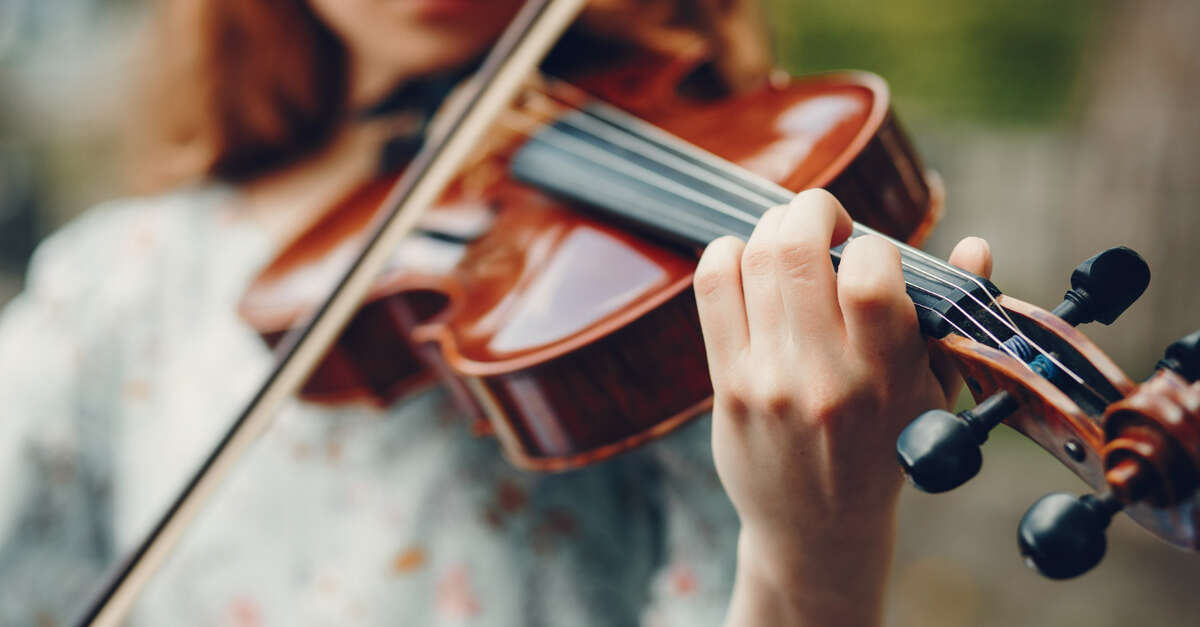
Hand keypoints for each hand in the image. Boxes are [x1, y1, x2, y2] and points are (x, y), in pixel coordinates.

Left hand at [694, 189, 991, 624]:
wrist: (816, 529)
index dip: (874, 245)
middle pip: (797, 251)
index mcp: (885, 377)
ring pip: (754, 259)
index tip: (875, 258)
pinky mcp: (727, 383)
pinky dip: (728, 252)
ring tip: (794, 238)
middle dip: (814, 210)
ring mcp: (767, 379)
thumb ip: (954, 318)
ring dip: (775, 226)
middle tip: (828, 222)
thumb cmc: (883, 451)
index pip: (870, 276)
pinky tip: (750, 259)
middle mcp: (822, 377)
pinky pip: (713, 288)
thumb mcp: (932, 394)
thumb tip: (976, 246)